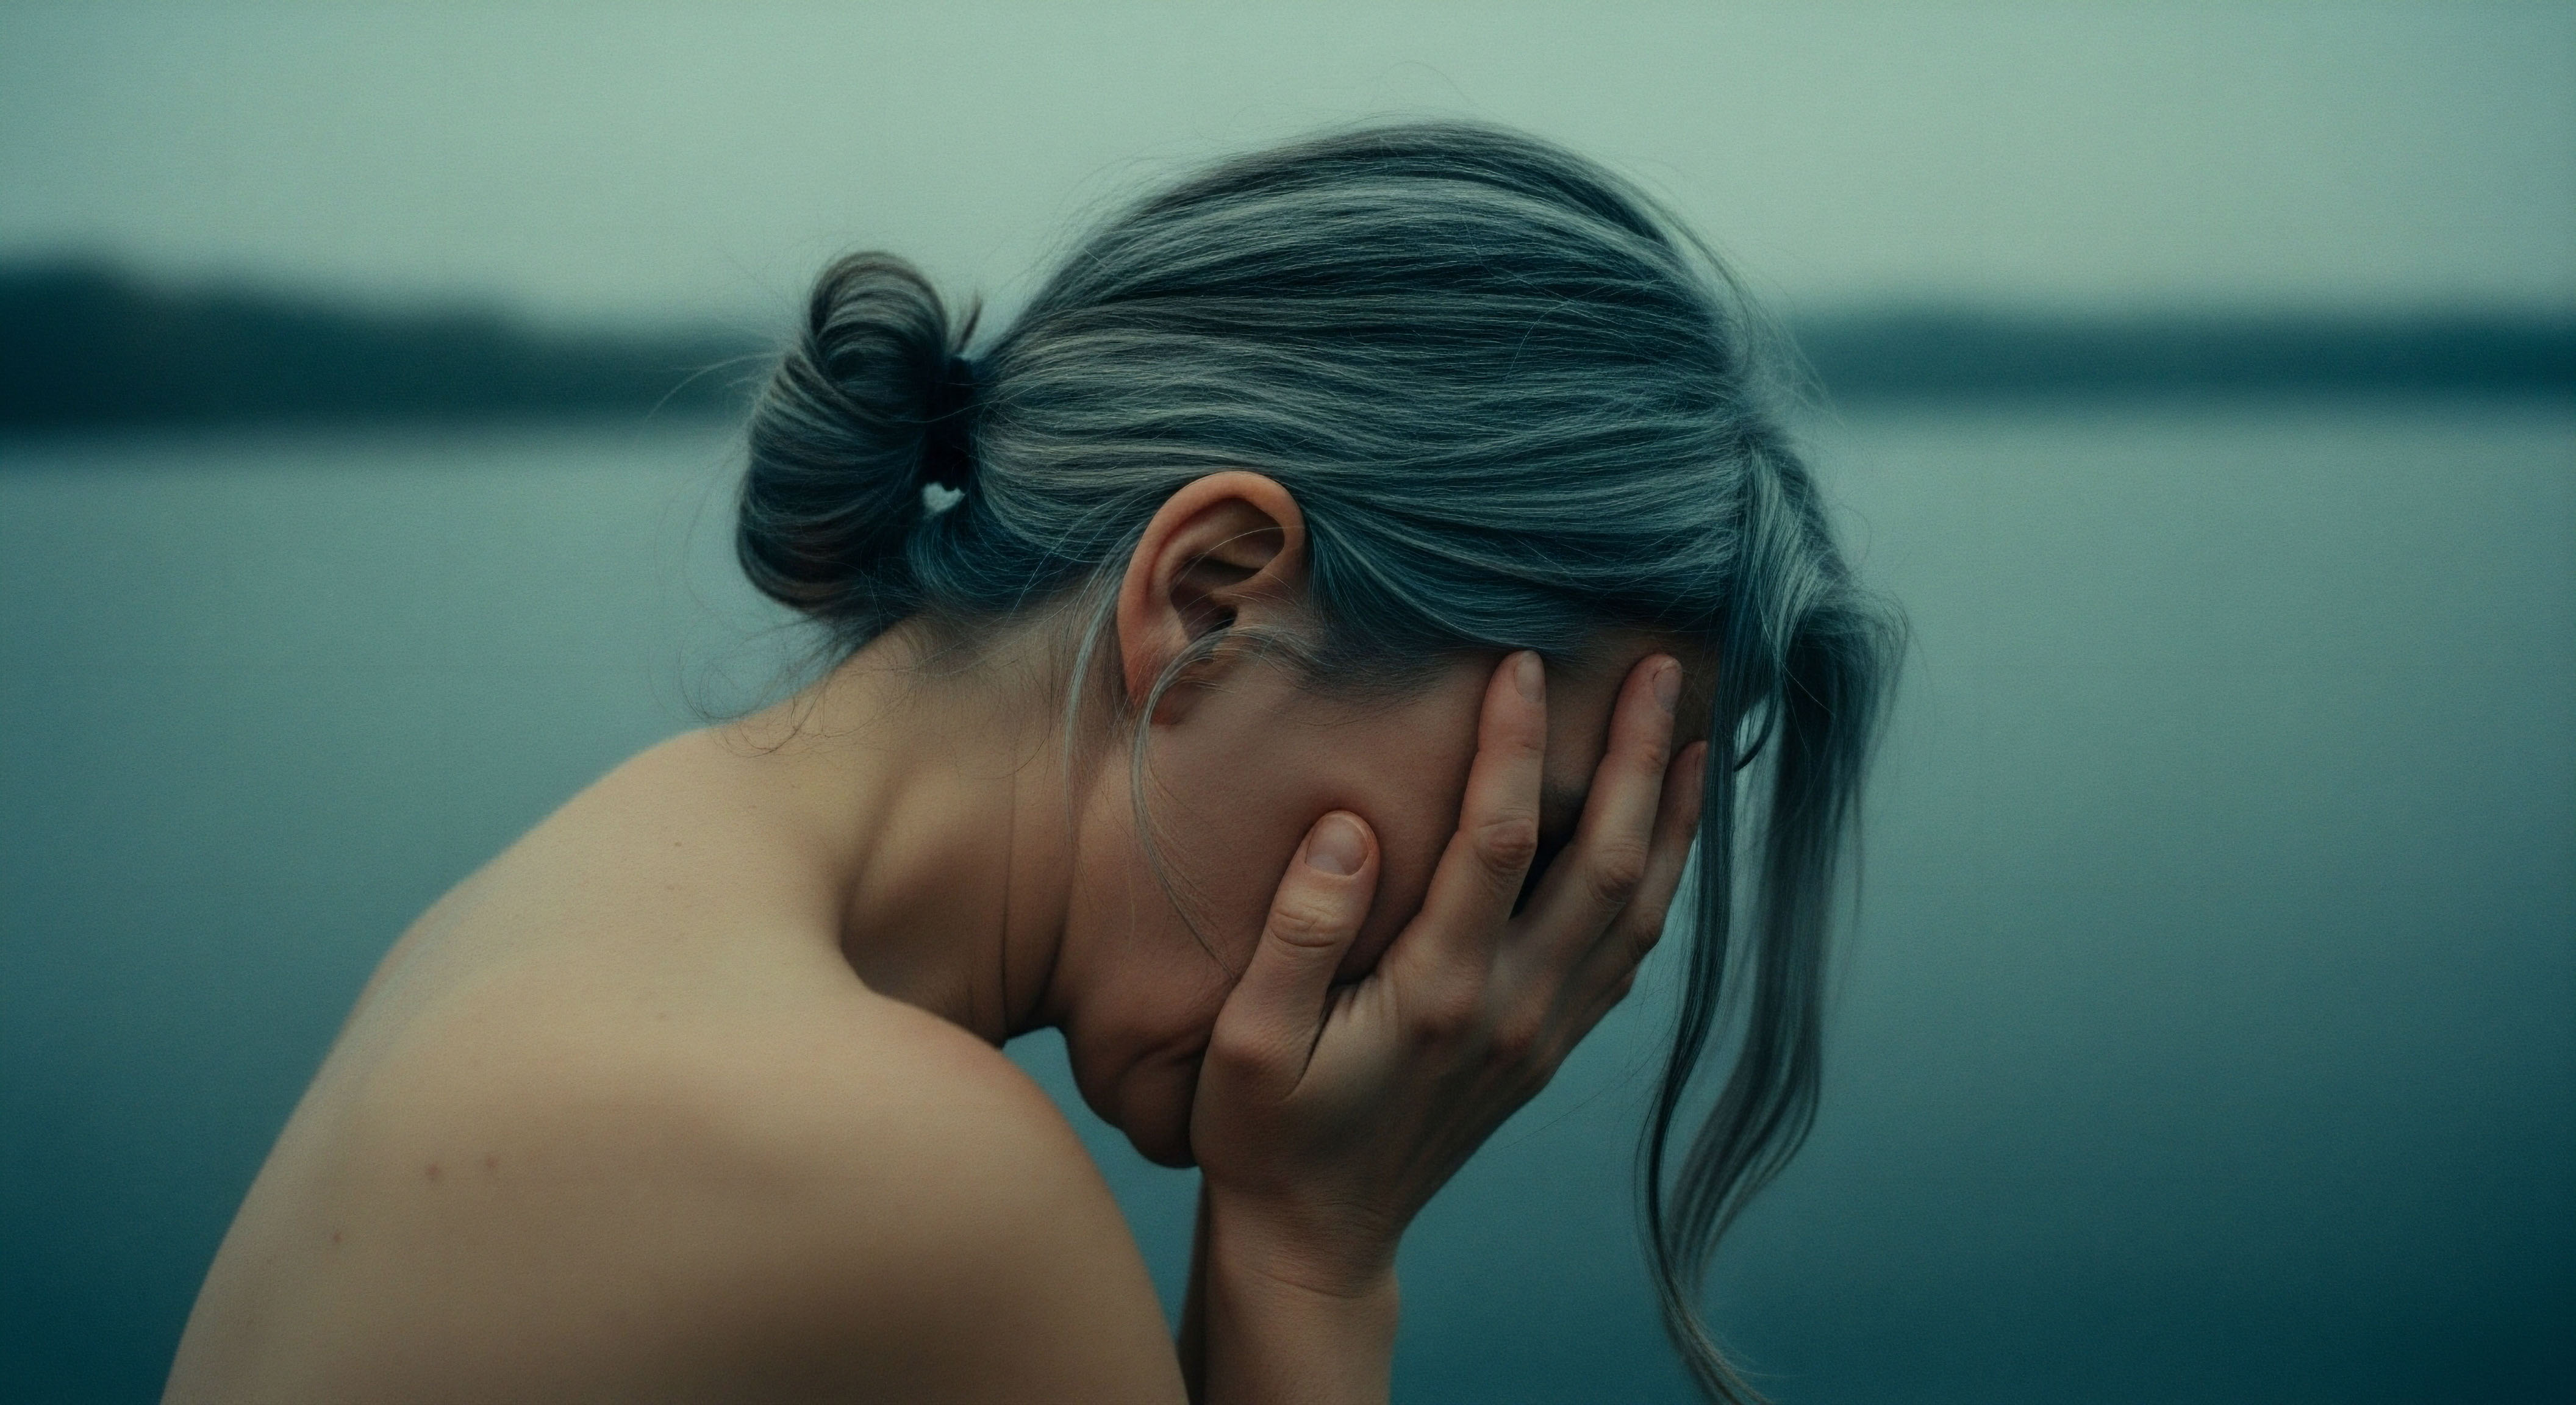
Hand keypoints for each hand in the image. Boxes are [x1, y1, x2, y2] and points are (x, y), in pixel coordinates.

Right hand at [1187, 650, 1707, 1294]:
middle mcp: (1513, 1007)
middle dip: (1638, 756)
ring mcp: (1545, 1030)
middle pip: (1606, 861)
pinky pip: (1629, 951)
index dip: (1516, 744)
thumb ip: (1298, 934)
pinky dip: (1663, 881)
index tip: (1522, 661)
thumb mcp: (1247, 1042)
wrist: (1319, 1238)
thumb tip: (1350, 829)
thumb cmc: (1266, 1134)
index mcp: (1439, 994)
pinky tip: (1670, 834)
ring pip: (1639, 907)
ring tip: (1697, 734)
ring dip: (1674, 816)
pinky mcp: (1551, 1046)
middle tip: (1663, 666)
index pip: (1500, 841)